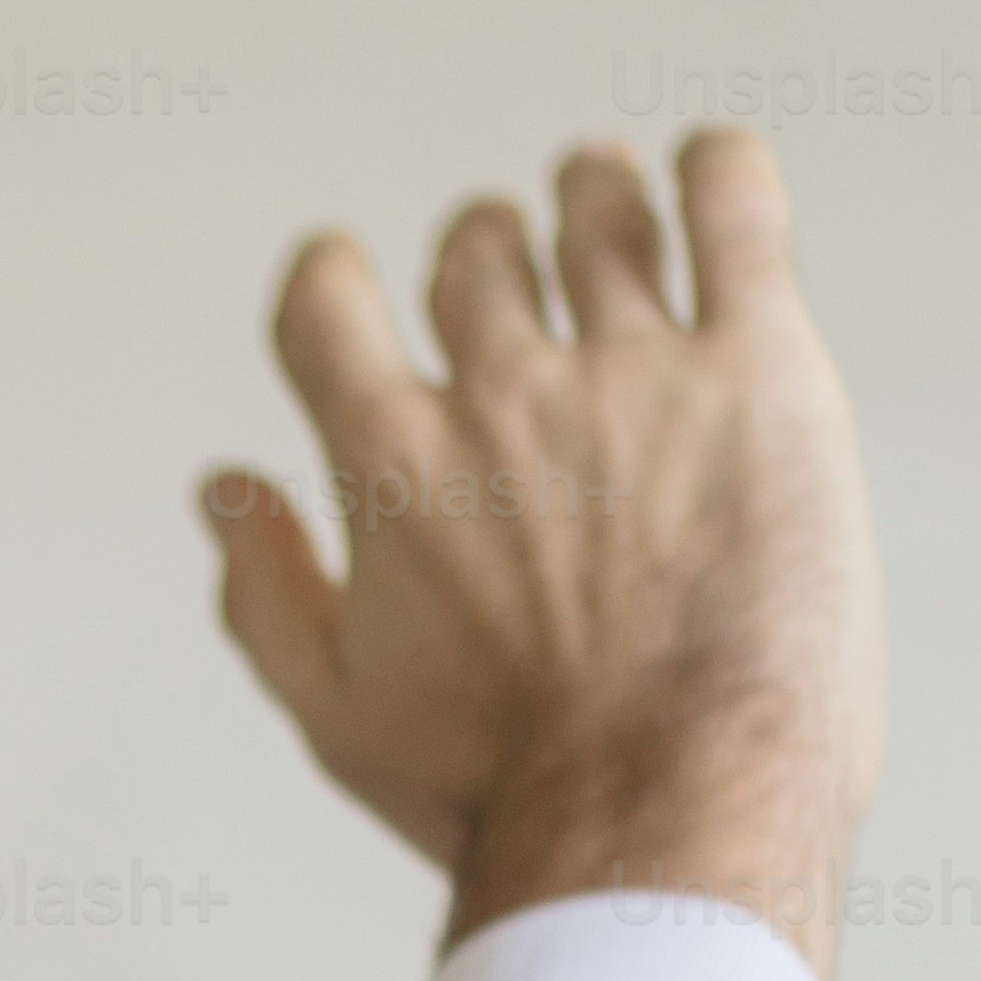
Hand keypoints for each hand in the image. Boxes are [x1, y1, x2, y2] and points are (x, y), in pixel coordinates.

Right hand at [202, 129, 883, 977]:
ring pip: (600, 215)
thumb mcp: (336, 713)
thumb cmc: (495, 787)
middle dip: (483, 249)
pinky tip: (713, 171)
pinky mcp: (760, 368)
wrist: (663, 809)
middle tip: (515, 266)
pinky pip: (736, 210)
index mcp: (388, 461)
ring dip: (592, 194)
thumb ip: (264, 591)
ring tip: (606, 195)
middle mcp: (501, 391)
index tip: (352, 279)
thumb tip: (221, 486)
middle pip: (476, 251)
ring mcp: (634, 369)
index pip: (323, 302)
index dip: (332, 278)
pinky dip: (719, 171)